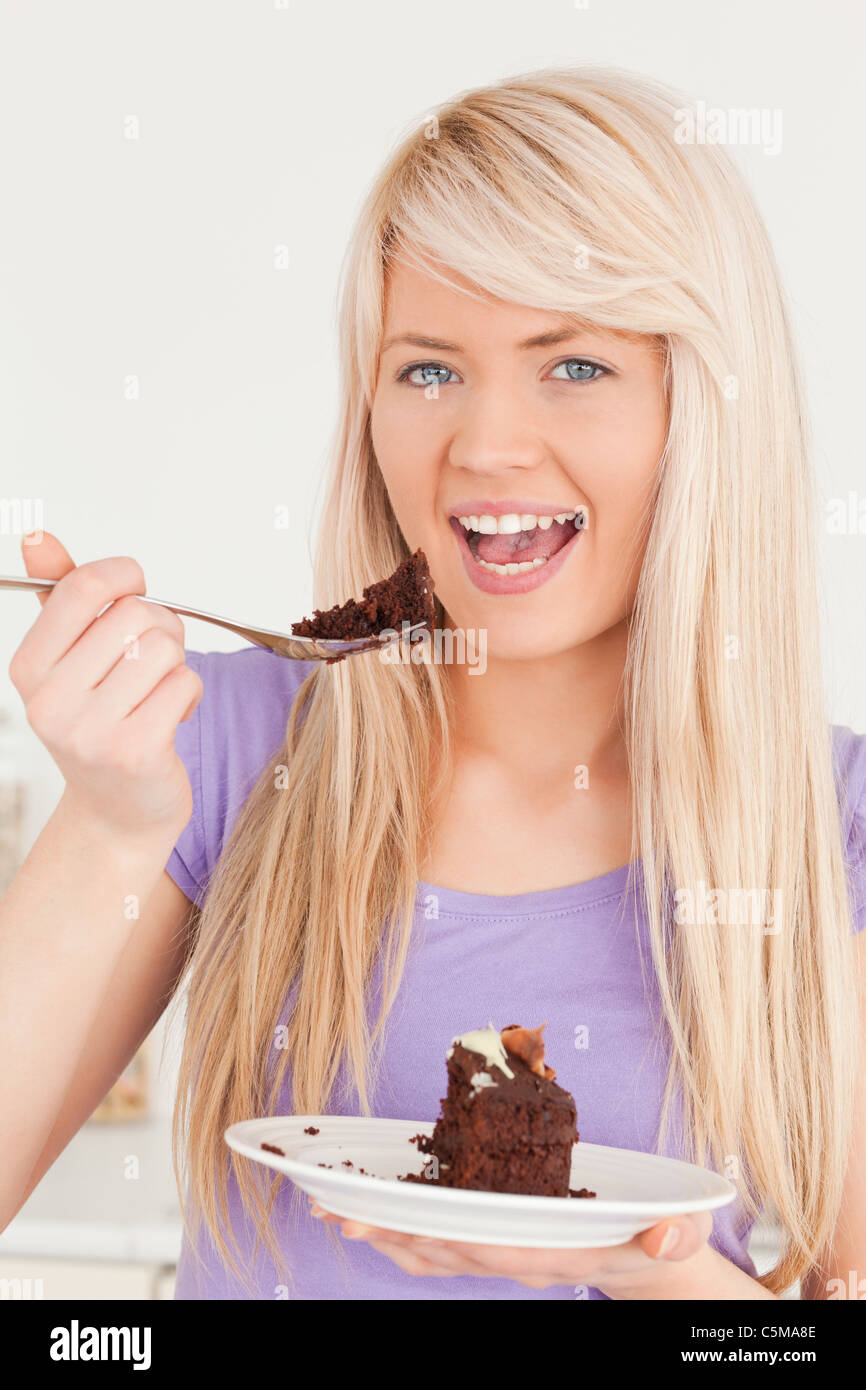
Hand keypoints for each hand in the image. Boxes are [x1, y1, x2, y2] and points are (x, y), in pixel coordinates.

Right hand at [9, 532, 202, 841]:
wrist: (116, 812)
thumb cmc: (101, 721)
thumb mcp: (71, 659)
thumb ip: (62, 597)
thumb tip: (37, 538)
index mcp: (28, 667)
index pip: (82, 588)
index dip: (123, 574)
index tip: (136, 584)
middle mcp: (50, 700)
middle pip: (133, 615)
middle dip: (160, 626)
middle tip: (154, 657)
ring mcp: (90, 730)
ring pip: (163, 648)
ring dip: (177, 662)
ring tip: (160, 688)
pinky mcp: (134, 752)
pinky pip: (184, 684)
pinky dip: (189, 694)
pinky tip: (172, 717)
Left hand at [308, 1197, 712, 1295]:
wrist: (654, 1260)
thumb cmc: (662, 1236)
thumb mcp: (681, 1232)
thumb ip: (675, 1235)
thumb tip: (665, 1236)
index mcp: (561, 1250)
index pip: (501, 1249)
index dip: (455, 1240)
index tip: (411, 1228)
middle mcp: (524, 1258)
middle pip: (450, 1252)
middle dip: (394, 1236)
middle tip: (338, 1217)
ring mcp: (506, 1254)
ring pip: (435, 1253)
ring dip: (384, 1235)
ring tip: (334, 1215)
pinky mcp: (496, 1245)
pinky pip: (440, 1246)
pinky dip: (402, 1231)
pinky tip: (373, 1218)